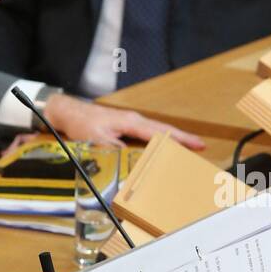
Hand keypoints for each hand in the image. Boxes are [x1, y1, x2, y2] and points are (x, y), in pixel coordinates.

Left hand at [46, 93, 204, 151]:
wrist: (70, 112)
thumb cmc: (83, 123)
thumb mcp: (96, 139)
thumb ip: (114, 149)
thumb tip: (131, 159)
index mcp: (131, 122)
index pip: (160, 132)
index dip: (179, 139)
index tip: (197, 145)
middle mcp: (134, 120)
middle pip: (164, 130)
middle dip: (183, 138)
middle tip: (200, 148)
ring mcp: (131, 122)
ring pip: (157, 131)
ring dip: (172, 139)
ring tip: (187, 149)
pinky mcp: (126, 126)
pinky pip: (148, 133)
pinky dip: (159, 140)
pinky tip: (163, 147)